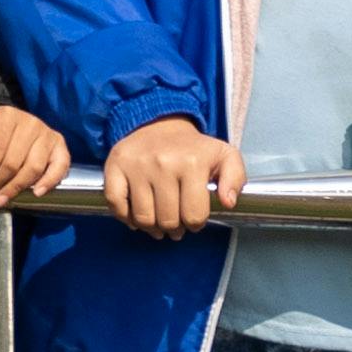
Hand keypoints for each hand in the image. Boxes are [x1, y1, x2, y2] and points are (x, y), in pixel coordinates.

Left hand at [0, 105, 69, 208]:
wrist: (7, 128)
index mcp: (5, 116)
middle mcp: (29, 122)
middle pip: (14, 160)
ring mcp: (46, 134)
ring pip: (34, 167)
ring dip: (17, 187)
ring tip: (1, 200)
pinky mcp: (59, 146)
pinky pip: (60, 165)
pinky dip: (50, 181)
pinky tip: (37, 193)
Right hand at [101, 116, 243, 237]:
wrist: (159, 123)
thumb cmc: (193, 148)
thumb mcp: (224, 156)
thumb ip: (235, 178)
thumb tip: (227, 202)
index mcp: (192, 162)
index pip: (194, 216)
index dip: (196, 223)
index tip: (194, 217)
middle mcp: (163, 163)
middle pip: (168, 221)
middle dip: (174, 228)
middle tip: (176, 223)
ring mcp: (137, 165)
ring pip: (143, 218)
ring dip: (151, 227)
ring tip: (159, 222)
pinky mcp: (115, 166)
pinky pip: (116, 205)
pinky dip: (125, 217)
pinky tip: (136, 214)